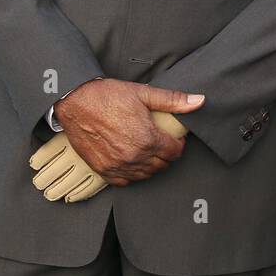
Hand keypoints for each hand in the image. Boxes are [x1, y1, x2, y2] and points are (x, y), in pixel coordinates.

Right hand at [52, 80, 202, 185]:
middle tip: (162, 143)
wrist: (75, 102)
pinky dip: (131, 174)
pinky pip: (124, 182)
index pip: (174, 152)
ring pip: (145, 175)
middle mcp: (134, 157)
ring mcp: (118, 166)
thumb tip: (199, 101)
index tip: (174, 138)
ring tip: (148, 151)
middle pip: (161, 165)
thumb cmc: (108, 96)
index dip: (178, 144)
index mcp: (148, 139)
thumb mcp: (143, 93)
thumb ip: (173, 100)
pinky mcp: (103, 170)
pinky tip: (131, 161)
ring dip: (150, 165)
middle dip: (166, 155)